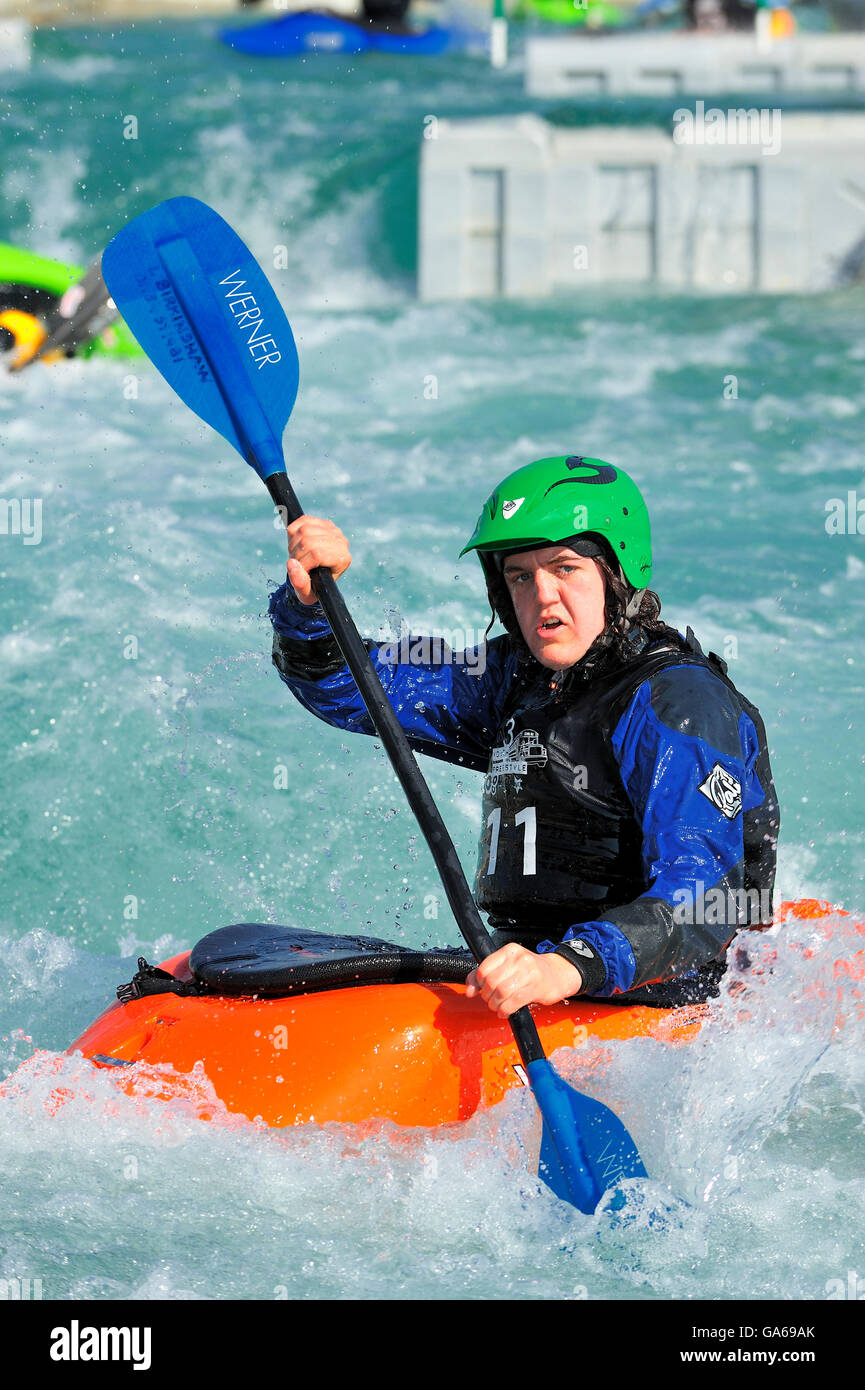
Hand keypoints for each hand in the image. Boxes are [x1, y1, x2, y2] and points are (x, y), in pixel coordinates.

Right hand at [285, 514, 350, 605]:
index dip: (302, 562)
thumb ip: (300, 583)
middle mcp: (341, 542)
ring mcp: (333, 530)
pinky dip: (293, 532)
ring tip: (296, 555)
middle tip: (296, 563)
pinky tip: (296, 543)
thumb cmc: (313, 587)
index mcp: (342, 559)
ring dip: (293, 544)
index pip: (317, 554)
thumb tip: (292, 564)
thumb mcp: (306, 593)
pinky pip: (303, 520)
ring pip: (304, 530)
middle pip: (308, 541)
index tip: (299, 570)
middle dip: (296, 554)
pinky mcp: (323, 522)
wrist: (317, 576)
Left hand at [465, 943, 581, 1018]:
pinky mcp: (536, 988)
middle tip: (490, 1000)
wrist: (558, 974)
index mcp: (510, 951)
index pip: (484, 967)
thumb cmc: (531, 971)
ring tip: (497, 1006)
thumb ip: (485, 975)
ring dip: (495, 1004)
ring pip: (501, 992)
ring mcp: (529, 972)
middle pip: (491, 982)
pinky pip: (513, 1002)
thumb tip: (469, 991)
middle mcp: (519, 959)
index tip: (482, 990)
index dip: (479, 983)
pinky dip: (505, 1010)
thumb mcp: (508, 967)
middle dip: (487, 996)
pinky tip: (504, 1011)